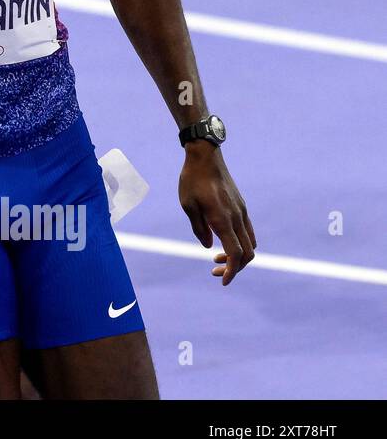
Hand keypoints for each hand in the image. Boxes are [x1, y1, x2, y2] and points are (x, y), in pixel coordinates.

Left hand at [177, 143, 256, 285]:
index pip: (235, 253)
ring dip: (238, 256)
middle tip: (214, 271)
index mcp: (223, 219)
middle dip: (234, 268)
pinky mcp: (242, 207)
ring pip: (251, 244)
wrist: (205, 157)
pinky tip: (224, 242)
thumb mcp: (188, 206)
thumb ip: (199, 228)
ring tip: (216, 257)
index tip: (222, 281)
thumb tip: (208, 247)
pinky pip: (248, 232)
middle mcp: (237, 217)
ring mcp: (242, 212)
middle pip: (247, 253)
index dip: (231, 271)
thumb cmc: (192, 180)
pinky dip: (241, 244)